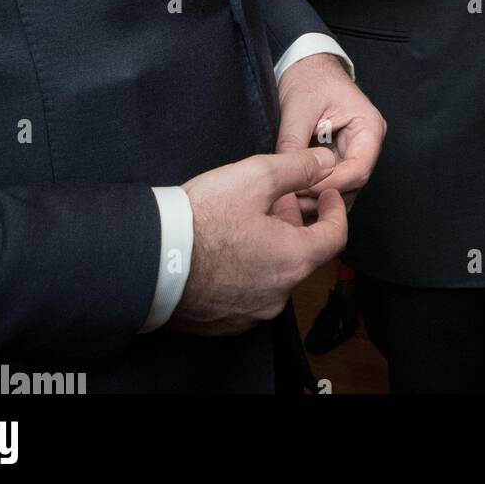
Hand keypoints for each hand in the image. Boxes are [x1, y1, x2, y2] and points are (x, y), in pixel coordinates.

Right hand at [169, 147, 346, 335]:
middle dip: (295, 223)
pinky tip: (227, 248)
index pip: (335, 237)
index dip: (335, 209)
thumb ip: (297, 167)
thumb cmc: (201, 219)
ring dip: (272, 246)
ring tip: (248, 219)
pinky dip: (249, 268)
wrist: (149, 261)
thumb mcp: (255, 177)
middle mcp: (278, 294)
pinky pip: (249, 292)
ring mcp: (251, 313)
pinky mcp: (225, 322)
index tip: (329, 194)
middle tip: (277, 198)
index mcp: (293, 260)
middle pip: (303, 254)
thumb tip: (324, 161)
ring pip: (275, 273)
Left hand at [276, 53, 384, 214]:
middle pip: (352, 184)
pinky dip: (315, 192)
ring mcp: (355, 153)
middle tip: (291, 200)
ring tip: (289, 199)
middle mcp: (368, 144)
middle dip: (322, 195)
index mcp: (369, 127)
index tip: (301, 189)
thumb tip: (287, 179)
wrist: (306, 67)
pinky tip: (294, 195)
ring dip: (318, 198)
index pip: (358, 170)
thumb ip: (294, 146)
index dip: (330, 184)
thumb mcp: (299, 110)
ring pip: (343, 189)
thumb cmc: (309, 79)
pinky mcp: (340, 159)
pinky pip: (332, 183)